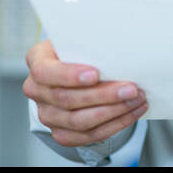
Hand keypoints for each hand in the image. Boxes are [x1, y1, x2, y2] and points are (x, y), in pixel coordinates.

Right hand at [23, 39, 148, 147]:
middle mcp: (37, 90)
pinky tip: (131, 113)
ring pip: (78, 121)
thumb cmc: (80, 48)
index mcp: (38, 61)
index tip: (95, 74)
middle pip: (66, 99)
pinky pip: (87, 136)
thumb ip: (92, 39)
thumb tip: (121, 42)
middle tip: (131, 89)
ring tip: (136, 100)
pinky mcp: (62, 132)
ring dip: (113, 112)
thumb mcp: (81, 37)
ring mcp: (47, 114)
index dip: (68, 75)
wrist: (76, 68)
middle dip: (103, 95)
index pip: (44, 72)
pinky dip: (113, 125)